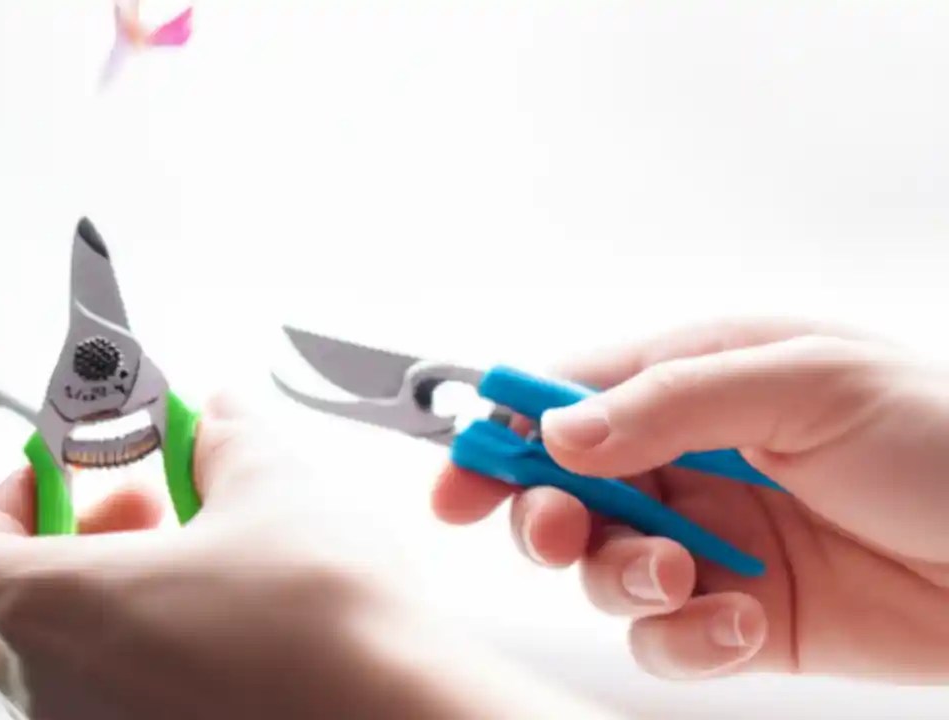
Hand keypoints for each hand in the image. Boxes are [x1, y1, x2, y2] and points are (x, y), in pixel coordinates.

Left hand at [0, 396, 613, 718]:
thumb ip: (224, 444)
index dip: (10, 498)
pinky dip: (153, 652)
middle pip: (20, 606)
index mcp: (55, 611)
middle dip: (78, 539)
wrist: (401, 718)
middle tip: (148, 503)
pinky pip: (125, 700)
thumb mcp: (269, 491)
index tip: (69, 469)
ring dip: (119, 596)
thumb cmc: (324, 621)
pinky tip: (233, 623)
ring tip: (203, 558)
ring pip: (77, 660)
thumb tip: (215, 419)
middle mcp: (59, 694)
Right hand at [434, 319, 948, 681]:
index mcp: (696, 380)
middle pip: (564, 489)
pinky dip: (681, 638)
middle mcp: (690, 460)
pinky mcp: (739, 618)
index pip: (568, 398)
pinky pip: (666, 637)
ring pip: (604, 568)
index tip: (458, 478)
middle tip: (557, 532)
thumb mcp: (808, 383)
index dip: (503, 434)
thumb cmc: (944, 437)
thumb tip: (559, 430)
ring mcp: (711, 542)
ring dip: (621, 577)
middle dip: (544, 515)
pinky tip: (733, 625)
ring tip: (678, 577)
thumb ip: (672, 400)